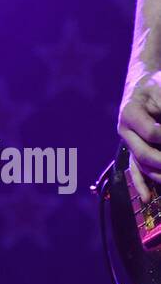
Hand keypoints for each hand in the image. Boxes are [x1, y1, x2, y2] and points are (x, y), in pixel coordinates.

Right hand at [117, 70, 160, 202]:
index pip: (152, 132)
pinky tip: (146, 198)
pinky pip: (136, 170)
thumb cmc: (155, 86)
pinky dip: (142, 184)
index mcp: (130, 113)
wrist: (142, 85)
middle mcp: (125, 131)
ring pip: (141, 166)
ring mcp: (128, 142)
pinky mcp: (134, 150)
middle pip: (144, 155)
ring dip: (159, 176)